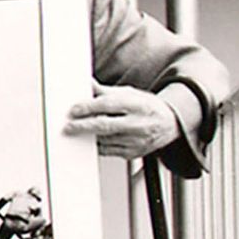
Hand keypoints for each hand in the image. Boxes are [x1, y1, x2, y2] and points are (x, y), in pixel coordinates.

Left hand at [64, 84, 181, 158]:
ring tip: (77, 131)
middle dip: (83, 126)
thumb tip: (88, 84)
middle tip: (68, 127)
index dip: (88, 107)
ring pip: (105, 141)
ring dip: (89, 137)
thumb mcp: (130, 93)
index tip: (74, 110)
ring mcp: (136, 141)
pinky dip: (98, 145)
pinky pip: (109, 151)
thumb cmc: (148, 107)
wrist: (170, 124)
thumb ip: (106, 92)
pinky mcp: (133, 153)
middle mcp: (137, 124)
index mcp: (136, 105)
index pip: (108, 105)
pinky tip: (92, 139)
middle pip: (105, 126)